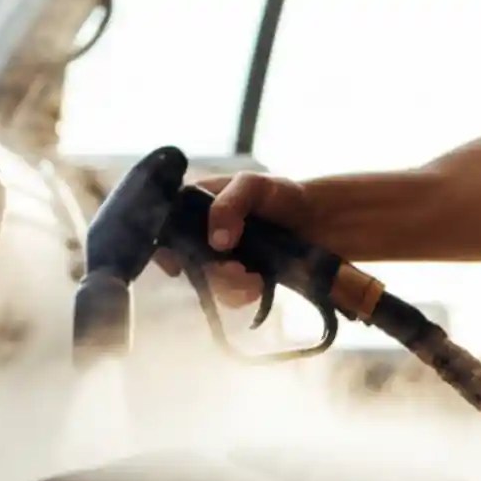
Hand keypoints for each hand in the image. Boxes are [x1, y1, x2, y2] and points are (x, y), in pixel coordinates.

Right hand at [154, 172, 313, 307]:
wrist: (316, 219)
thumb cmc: (280, 194)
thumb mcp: (254, 186)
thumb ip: (230, 204)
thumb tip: (216, 241)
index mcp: (196, 203)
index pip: (163, 225)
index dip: (163, 247)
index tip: (175, 264)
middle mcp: (202, 232)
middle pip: (186, 261)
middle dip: (209, 271)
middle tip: (236, 269)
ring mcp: (220, 256)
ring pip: (207, 281)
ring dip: (228, 286)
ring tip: (253, 278)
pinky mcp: (239, 276)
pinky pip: (228, 294)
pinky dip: (241, 294)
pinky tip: (258, 286)